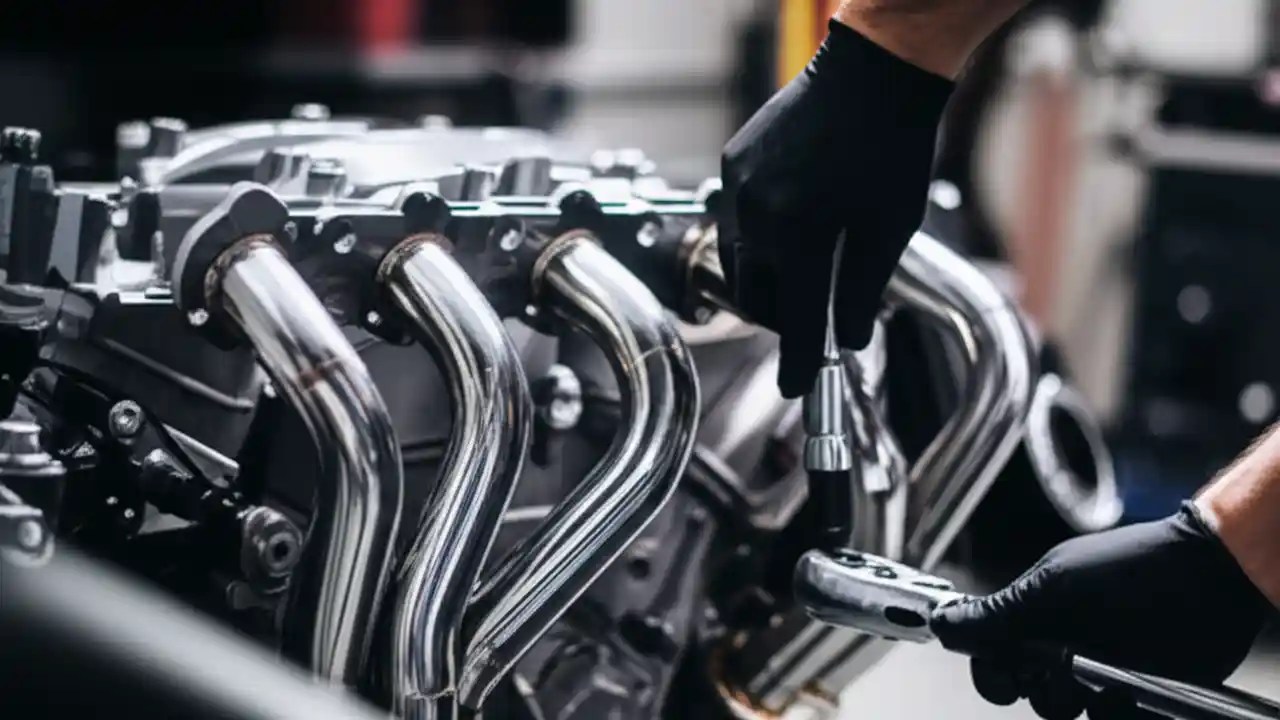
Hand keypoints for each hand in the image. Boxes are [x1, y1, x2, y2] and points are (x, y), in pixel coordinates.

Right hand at [717, 20, 951, 397]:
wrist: (872, 73)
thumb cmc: (893, 147)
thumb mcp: (891, 228)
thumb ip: (864, 289)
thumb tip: (851, 339)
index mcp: (802, 236)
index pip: (795, 320)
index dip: (797, 361)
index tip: (795, 388)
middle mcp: (759, 215)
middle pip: (756, 297)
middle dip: (782, 316)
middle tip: (813, 317)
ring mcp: (739, 187)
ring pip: (740, 261)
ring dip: (767, 279)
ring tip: (802, 270)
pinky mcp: (733, 164)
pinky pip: (736, 220)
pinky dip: (760, 236)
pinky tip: (793, 221)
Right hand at [931, 504, 1269, 718]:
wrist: (1207, 578)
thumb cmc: (1129, 570)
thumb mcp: (1052, 588)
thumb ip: (998, 613)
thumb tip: (941, 622)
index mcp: (1037, 619)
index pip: (995, 657)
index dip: (993, 671)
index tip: (1008, 672)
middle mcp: (1064, 648)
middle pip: (1028, 691)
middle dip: (1041, 689)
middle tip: (1062, 668)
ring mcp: (1102, 673)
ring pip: (1068, 711)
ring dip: (1080, 701)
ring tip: (1107, 678)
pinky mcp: (1136, 695)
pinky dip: (1116, 713)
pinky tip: (1127, 692)